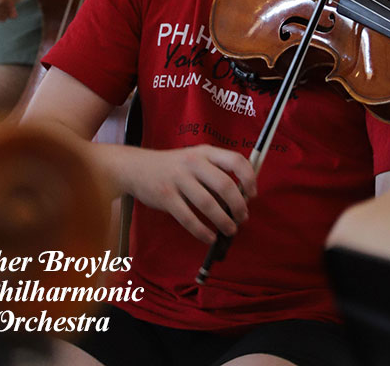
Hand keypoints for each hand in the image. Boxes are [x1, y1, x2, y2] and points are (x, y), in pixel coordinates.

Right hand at [125, 144, 257, 243]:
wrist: (137, 167)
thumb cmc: (173, 166)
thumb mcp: (195, 158)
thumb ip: (215, 172)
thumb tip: (240, 197)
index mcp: (205, 152)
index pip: (235, 160)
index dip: (249, 178)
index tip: (253, 194)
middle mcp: (194, 163)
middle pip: (225, 185)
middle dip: (238, 206)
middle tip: (242, 218)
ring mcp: (179, 179)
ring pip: (209, 204)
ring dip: (224, 221)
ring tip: (230, 230)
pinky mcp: (167, 198)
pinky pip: (189, 219)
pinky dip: (203, 232)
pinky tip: (210, 237)